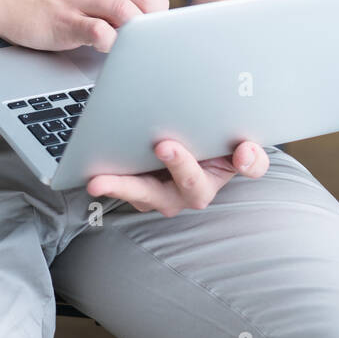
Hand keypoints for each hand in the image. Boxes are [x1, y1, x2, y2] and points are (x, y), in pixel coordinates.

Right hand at [0, 0, 168, 53]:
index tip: (156, 21)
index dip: (160, 3)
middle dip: (156, 21)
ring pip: (128, 11)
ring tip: (132, 45)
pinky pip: (101, 32)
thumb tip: (144, 4)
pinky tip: (106, 48)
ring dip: (137, 33)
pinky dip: (111, 44)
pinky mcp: (64, 20)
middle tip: (149, 38)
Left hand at [86, 138, 269, 216]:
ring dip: (121, 184)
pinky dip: (106, 177)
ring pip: (141, 192)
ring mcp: (157, 192)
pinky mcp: (133, 187)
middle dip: (175, 166)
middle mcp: (186, 191)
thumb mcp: (236, 148)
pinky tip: (88, 167)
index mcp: (214, 179)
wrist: (184, 149)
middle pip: (181, 186)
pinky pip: (120, 185)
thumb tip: (246, 152)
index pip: (238, 169)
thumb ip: (250, 156)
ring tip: (99, 180)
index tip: (241, 150)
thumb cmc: (208, 148)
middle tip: (165, 144)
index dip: (241, 161)